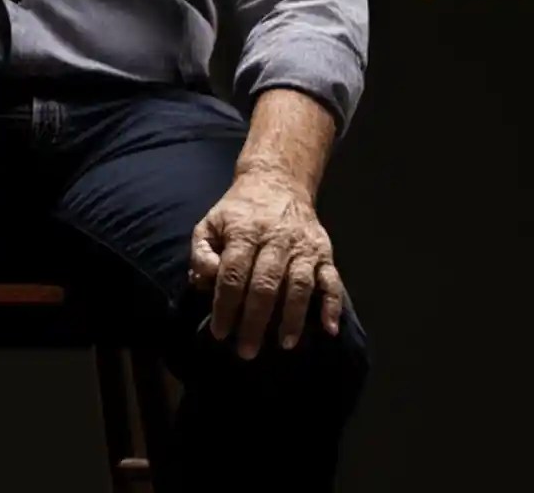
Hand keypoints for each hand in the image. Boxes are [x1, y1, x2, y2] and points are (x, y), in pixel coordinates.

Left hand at [190, 168, 344, 358]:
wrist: (278, 182)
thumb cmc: (238, 212)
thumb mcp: (210, 224)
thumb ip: (201, 254)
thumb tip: (204, 284)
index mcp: (244, 232)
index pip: (233, 274)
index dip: (225, 306)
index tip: (220, 333)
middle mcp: (276, 239)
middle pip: (266, 284)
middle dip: (255, 321)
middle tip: (246, 350)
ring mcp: (303, 246)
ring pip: (299, 284)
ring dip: (293, 317)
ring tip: (284, 344)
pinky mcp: (324, 252)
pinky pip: (331, 280)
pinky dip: (332, 305)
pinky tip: (328, 329)